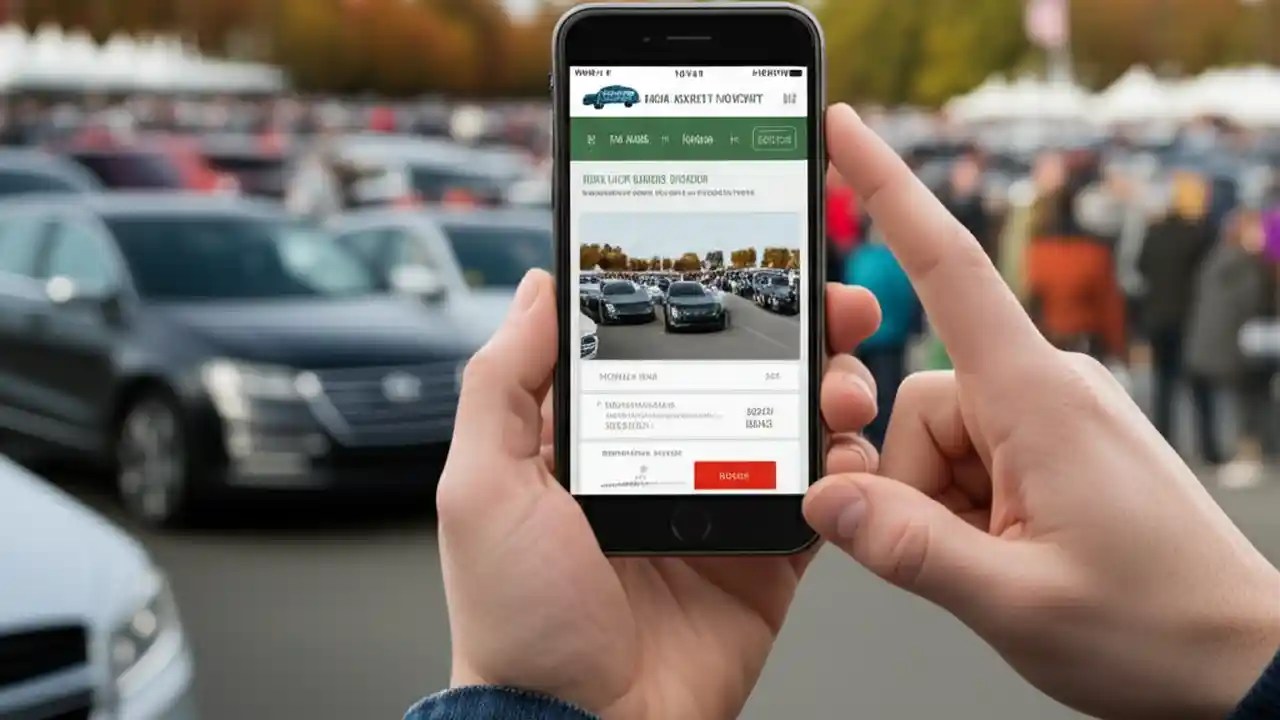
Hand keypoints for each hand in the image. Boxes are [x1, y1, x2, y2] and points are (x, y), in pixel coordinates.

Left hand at [438, 272, 881, 718]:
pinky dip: (847, 468)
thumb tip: (536, 289)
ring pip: (791, 423)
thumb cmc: (518, 620)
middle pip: (741, 373)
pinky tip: (847, 450)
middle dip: (795, 331)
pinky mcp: (764, 557)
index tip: (748, 261)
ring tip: (840, 385)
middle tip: (833, 306)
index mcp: (595, 438)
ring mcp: (717, 507)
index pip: (656, 343)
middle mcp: (661, 461)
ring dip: (830, 389)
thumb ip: (503, 381)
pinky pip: (820, 498)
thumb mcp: (483, 485)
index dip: (703, 299)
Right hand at [804, 104, 1279, 719]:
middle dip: (908, 480)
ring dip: (938, 503)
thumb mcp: (1013, 600)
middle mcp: (1045, 388)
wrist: (1237, 657)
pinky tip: (1004, 551)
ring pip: (936, 437)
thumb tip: (824, 495)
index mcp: (1037, 398)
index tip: (843, 130)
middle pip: (914, 400)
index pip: (946, 268)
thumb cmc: (1153, 625)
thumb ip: (905, 545)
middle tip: (958, 546)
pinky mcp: (1054, 445)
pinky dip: (961, 506)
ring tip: (998, 561)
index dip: (886, 189)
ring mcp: (1052, 416)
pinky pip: (969, 456)